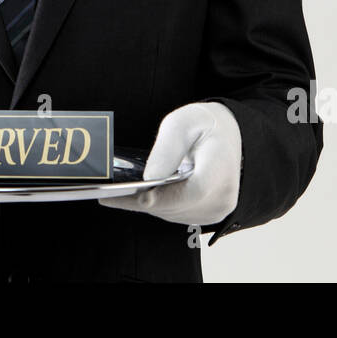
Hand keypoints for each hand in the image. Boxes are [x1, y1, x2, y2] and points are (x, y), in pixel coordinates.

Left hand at [98, 102, 241, 225]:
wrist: (231, 137)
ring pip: (171, 214)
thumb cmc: (206, 125)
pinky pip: (173, 214)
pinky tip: (130, 195)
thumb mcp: (184, 122)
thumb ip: (167, 147)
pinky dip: (153, 204)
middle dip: (140, 200)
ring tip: (111, 196)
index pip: (191, 193)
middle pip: (174, 206)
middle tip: (105, 194)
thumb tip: (150, 178)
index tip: (136, 194)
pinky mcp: (205, 216)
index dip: (163, 197)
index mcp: (220, 170)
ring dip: (143, 204)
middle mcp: (221, 198)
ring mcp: (215, 211)